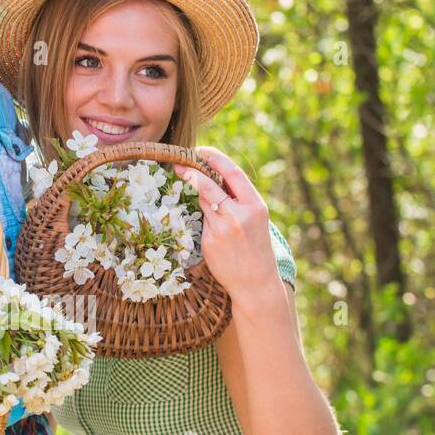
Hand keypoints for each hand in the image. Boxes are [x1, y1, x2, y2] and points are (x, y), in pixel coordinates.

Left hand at [173, 146, 279, 302]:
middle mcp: (240, 214)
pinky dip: (200, 217)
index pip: (233, 173)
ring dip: (193, 190)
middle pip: (211, 184)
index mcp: (255, 205)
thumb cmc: (256, 249)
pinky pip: (201, 221)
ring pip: (203, 200)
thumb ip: (239, 201)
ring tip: (181, 177)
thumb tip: (215, 179)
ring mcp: (223, 228)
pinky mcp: (210, 241)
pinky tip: (200, 219)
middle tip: (178, 163)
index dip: (215, 158)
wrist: (256, 283)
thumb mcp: (256, 220)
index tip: (201, 151)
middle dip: (192, 170)